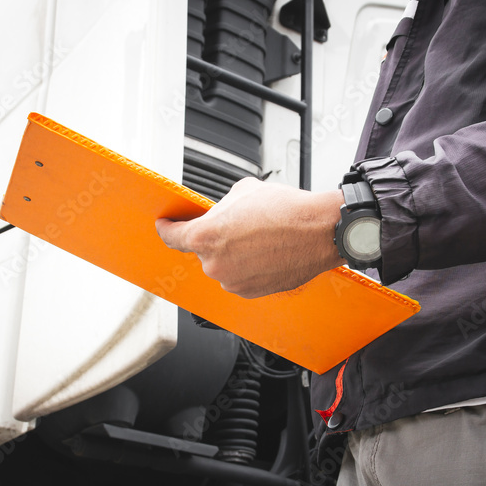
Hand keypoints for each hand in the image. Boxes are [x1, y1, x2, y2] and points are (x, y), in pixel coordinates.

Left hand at [156, 178, 344, 298]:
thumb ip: (221, 207)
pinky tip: (268, 252)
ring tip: (262, 238)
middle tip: (242, 226)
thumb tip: (218, 214)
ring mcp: (233, 282)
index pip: (172, 237)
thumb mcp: (243, 192)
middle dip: (218, 238)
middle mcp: (215, 264)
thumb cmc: (287, 210)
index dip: (167, 229)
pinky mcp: (252, 293)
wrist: (320, 231)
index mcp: (206, 236)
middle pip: (204, 251)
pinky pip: (242, 278)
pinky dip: (250, 267)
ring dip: (236, 254)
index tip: (165, 227)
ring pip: (224, 266)